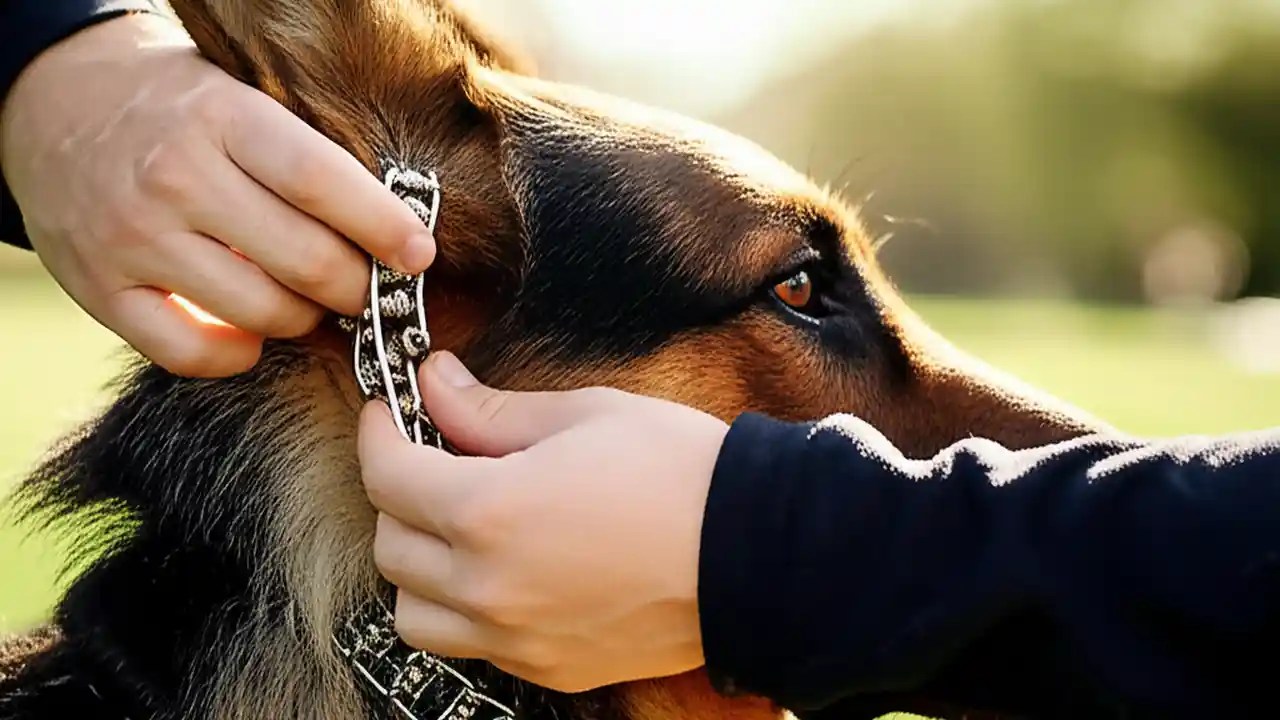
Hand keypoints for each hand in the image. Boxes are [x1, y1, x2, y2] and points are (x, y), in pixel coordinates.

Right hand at [0, 14, 433, 376]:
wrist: (54, 107)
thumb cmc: (176, 109)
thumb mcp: (238, 98)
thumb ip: (302, 157)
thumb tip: (391, 232)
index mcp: (221, 118)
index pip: (319, 181)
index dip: (381, 225)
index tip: (418, 254)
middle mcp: (175, 178)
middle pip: (302, 259)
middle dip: (356, 288)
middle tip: (369, 289)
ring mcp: (132, 238)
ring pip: (260, 313)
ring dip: (304, 320)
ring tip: (309, 301)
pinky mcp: (99, 289)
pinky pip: (192, 354)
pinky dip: (237, 356)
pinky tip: (251, 333)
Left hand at [358, 352, 728, 691]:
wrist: (756, 554)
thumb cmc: (678, 471)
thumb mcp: (581, 416)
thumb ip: (489, 409)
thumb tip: (432, 383)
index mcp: (489, 513)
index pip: (387, 476)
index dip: (379, 433)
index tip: (390, 413)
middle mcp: (488, 587)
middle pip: (391, 545)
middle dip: (400, 494)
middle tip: (435, 460)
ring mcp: (515, 637)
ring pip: (414, 612)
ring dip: (421, 567)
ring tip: (464, 528)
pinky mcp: (547, 667)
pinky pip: (470, 644)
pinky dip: (466, 609)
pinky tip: (508, 570)